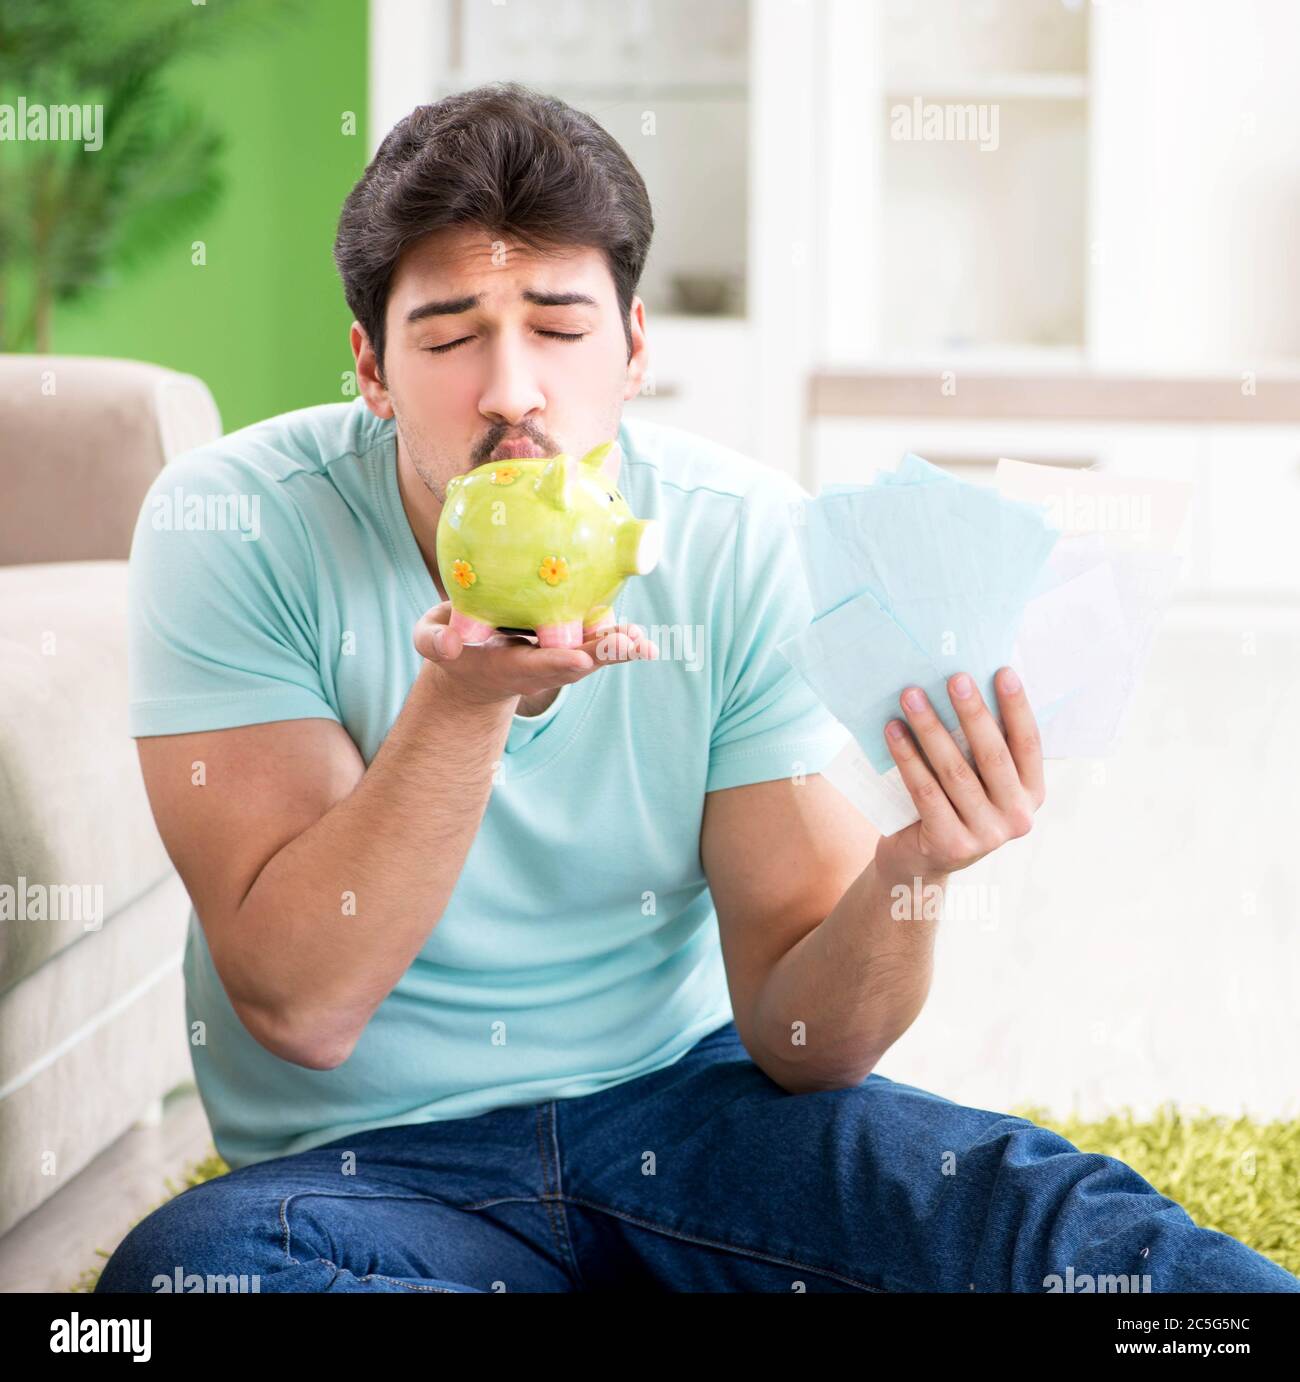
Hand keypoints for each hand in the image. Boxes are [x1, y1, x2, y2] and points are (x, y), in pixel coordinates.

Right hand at [412, 601, 658, 709]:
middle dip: (602, 656)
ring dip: (618, 651)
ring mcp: (555, 660)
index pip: (533, 666)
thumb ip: (435, 643)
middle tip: (630, 645)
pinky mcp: (567, 647)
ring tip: (643, 641)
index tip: (578, 659)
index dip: (556, 663)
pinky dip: (618, 642)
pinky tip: (640, 635)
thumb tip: (446, 647)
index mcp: (507, 665)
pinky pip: (596, 645)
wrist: (474, 666)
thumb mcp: (431, 643)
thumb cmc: (453, 649)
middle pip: (574, 665)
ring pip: (591, 657)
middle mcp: (538, 667)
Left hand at [872, 666, 1044, 884]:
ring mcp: (987, 835)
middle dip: (972, 712)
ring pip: (955, 771)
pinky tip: (893, 731)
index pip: (1028, 744)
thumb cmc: (950, 805)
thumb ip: (981, 746)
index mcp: (1031, 794)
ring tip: (910, 696)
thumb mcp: (977, 780)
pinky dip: (908, 758)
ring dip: (930, 728)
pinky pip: (926, 792)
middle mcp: (1017, 817)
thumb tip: (966, 685)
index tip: (1002, 671)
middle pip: (992, 754)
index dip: (1017, 707)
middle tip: (953, 677)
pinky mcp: (952, 844)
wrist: (918, 861)